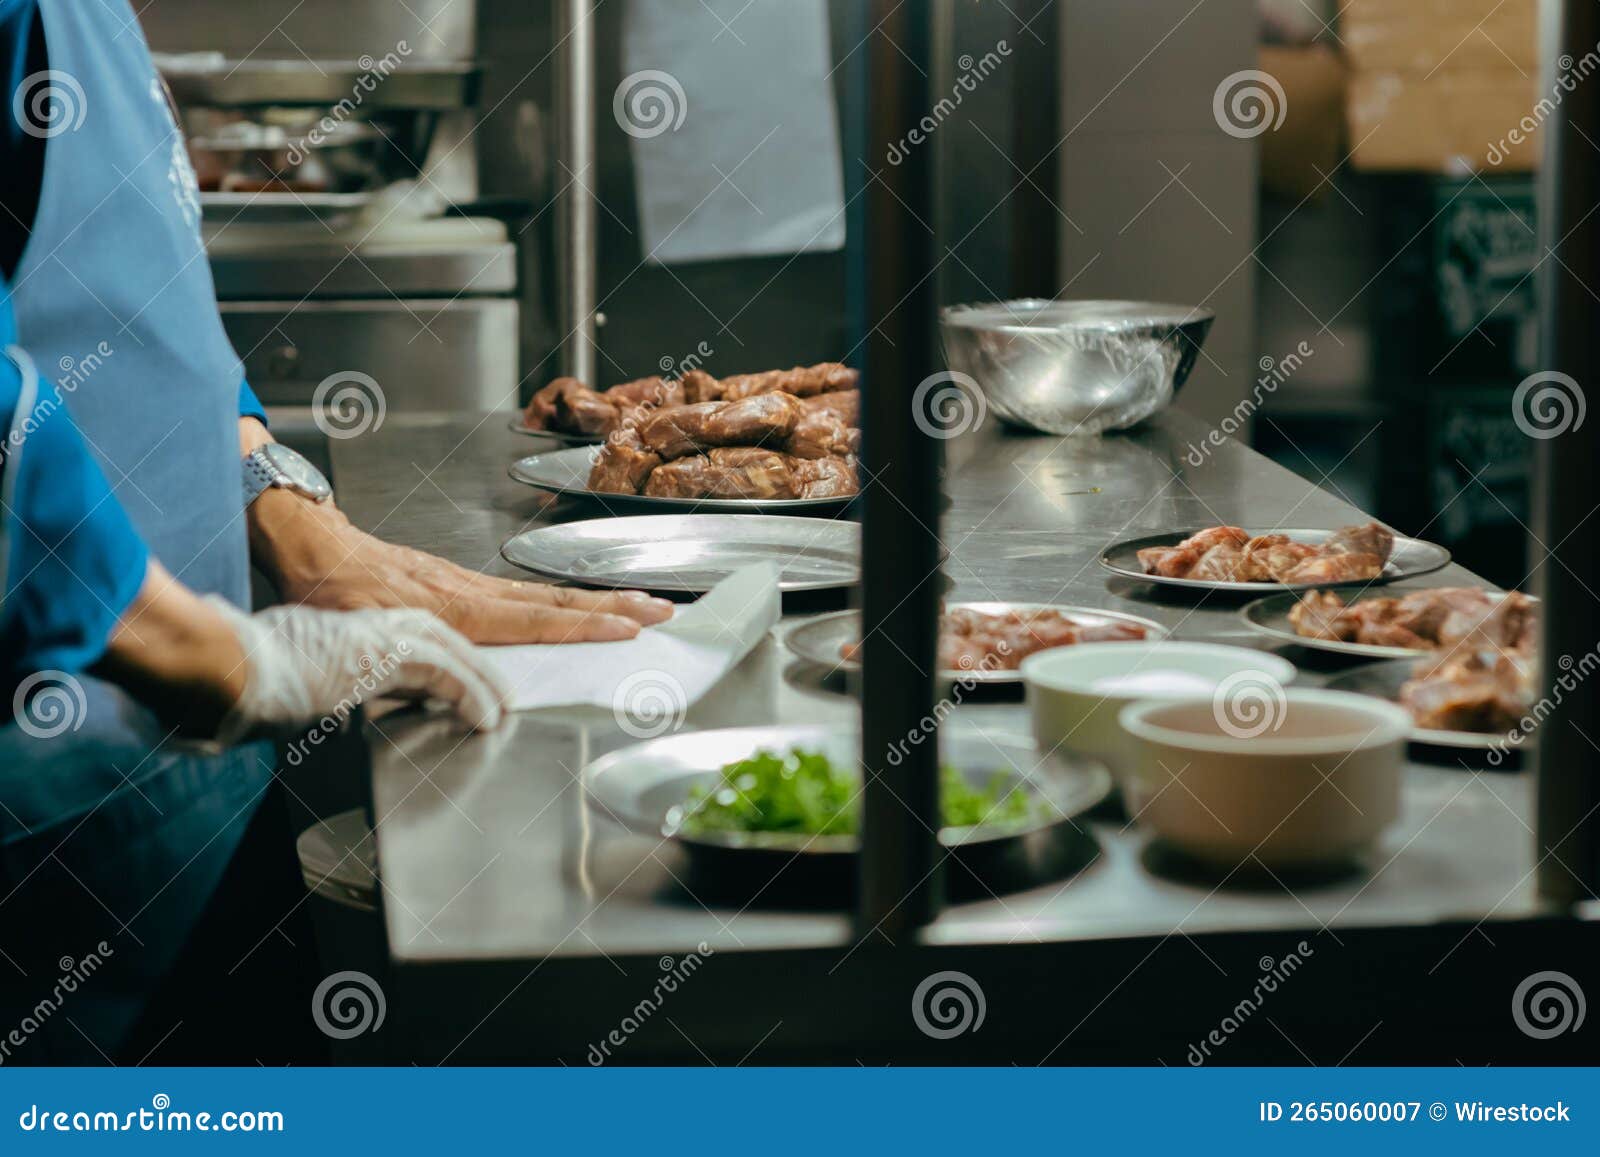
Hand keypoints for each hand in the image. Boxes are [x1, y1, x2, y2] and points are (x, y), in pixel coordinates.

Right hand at [208, 596, 511, 741]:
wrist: (216, 661)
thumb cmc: (227, 674)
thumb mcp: (267, 684)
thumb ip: (285, 697)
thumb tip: (263, 725)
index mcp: (338, 635)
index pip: (402, 644)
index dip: (434, 665)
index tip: (451, 689)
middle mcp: (359, 629)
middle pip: (434, 638)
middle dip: (469, 664)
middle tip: (495, 692)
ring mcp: (370, 636)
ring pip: (447, 650)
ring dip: (480, 678)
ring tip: (501, 706)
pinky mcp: (380, 652)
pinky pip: (441, 672)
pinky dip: (468, 692)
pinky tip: (485, 714)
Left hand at [248, 487, 674, 643]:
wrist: (312, 546)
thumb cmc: (332, 591)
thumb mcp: (361, 637)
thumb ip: (405, 667)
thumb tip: (451, 694)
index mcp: (457, 609)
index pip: (536, 620)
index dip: (585, 627)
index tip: (628, 629)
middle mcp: (473, 593)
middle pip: (556, 602)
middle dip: (614, 607)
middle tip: (661, 611)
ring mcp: (470, 584)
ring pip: (545, 595)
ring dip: (596, 602)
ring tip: (637, 606)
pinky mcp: (461, 583)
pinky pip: (523, 594)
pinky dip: (560, 601)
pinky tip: (571, 609)